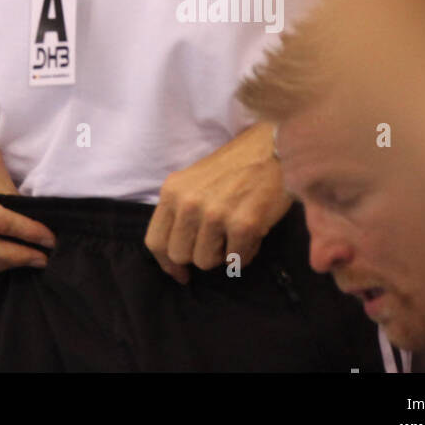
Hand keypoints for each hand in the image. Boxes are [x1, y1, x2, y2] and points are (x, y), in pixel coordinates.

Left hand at [144, 121, 290, 283]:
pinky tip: (251, 233)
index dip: (166, 263)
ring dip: (222, 254)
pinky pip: (236, 261)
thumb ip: (178, 213)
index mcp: (172, 192)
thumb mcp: (191, 183)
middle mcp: (188, 203)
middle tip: (215, 241)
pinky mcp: (243, 225)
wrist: (269, 151)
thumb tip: (173, 259)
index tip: (179, 273)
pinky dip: (245, 253)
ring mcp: (215, 215)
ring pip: (206, 262)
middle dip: (197, 254)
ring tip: (233, 233)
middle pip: (180, 255)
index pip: (155, 241)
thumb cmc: (231, 168)